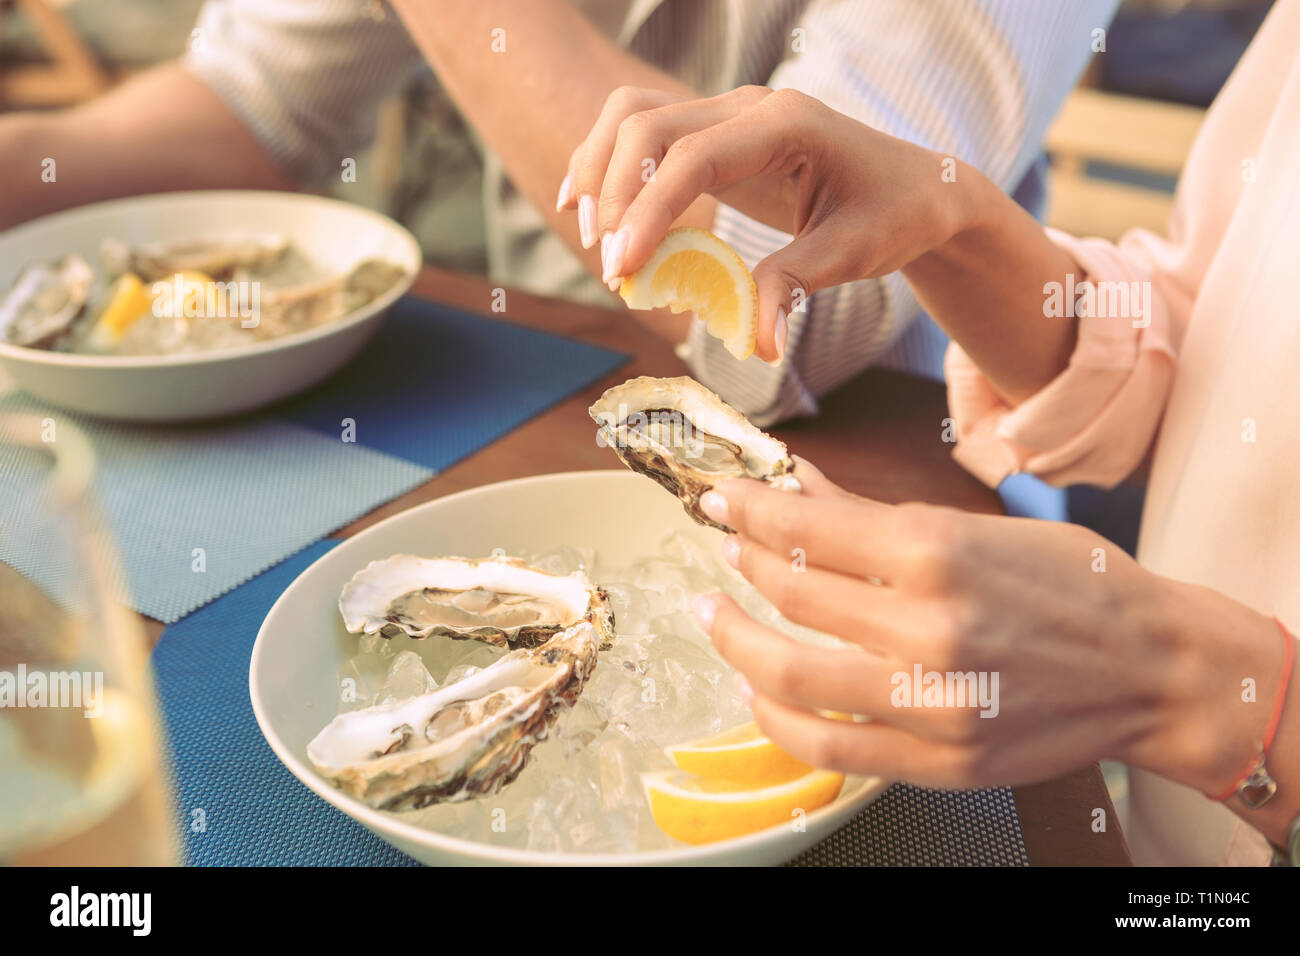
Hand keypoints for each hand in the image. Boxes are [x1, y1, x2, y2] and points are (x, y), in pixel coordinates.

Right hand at [558, 85, 989, 360]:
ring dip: (600, 172)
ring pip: (633, 116)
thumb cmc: (892, 216)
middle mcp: (749, 106)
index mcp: (787, 124)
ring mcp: (728, 113)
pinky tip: (587, 208)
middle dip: (616, 198)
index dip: (649, 211)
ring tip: (591, 238)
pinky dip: (608, 164)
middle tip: (615, 271)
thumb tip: (755, 344)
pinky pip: (643, 131)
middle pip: (648, 127)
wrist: (917, 189)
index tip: (623, 267)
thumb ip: (793, 287)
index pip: (694, 156)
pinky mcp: (714, 134)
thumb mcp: (852, 255)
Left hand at [692, 464, 1281, 792]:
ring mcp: (930, 702)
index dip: (750, 508)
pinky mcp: (936, 760)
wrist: (1152, 669)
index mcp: (938, 552)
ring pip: (788, 672)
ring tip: (716, 613)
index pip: (806, 525)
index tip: (724, 500)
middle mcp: (927, 626)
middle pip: (789, 590)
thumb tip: (799, 484)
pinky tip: (756, 687)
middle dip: (740, 558)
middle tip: (725, 545)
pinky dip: (774, 715)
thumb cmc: (1072, 584)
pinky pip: (825, 746)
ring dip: (734, 636)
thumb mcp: (979, 526)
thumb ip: (875, 514)